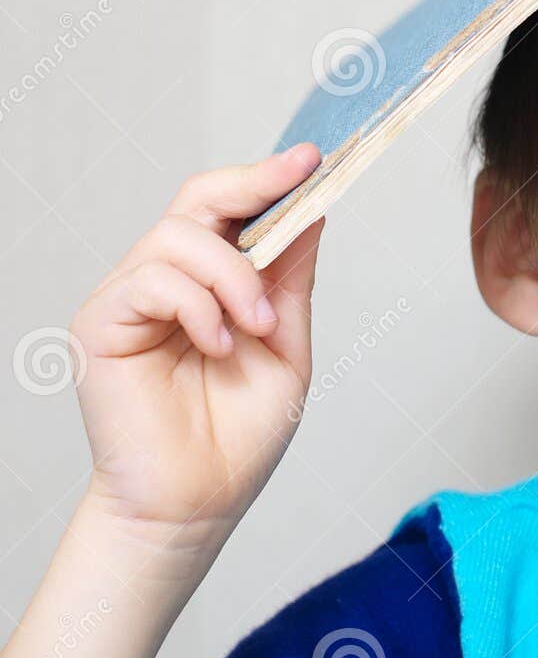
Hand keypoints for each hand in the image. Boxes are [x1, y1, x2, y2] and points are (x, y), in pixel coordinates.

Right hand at [69, 144, 325, 545]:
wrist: (199, 501)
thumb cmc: (238, 433)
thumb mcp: (286, 342)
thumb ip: (290, 277)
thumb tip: (312, 209)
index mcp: (214, 282)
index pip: (233, 211)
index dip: (270, 178)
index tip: (315, 156)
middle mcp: (169, 280)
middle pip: (198, 200)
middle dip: (254, 183)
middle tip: (299, 175)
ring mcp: (132, 298)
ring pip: (179, 236)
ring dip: (234, 276)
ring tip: (257, 327)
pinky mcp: (102, 322)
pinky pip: (151, 279)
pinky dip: (197, 306)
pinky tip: (217, 345)